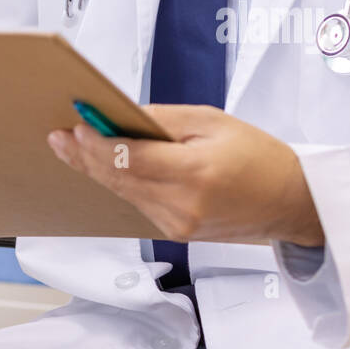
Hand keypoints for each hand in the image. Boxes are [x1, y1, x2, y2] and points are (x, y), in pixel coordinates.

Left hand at [46, 104, 324, 246]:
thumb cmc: (259, 157)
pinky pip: (138, 203)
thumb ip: (163, 120)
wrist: (291, 203)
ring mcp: (177, 224)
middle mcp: (182, 206)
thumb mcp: (214, 123)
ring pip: (124, 192)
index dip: (99, 144)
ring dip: (97, 169)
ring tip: (71, 147)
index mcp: (195, 174)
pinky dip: (120, 182)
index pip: (132, 159)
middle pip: (119, 178)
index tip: (76, 127)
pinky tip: (104, 166)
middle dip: (86, 156)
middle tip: (58, 137)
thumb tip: (120, 115)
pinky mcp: (175, 233)